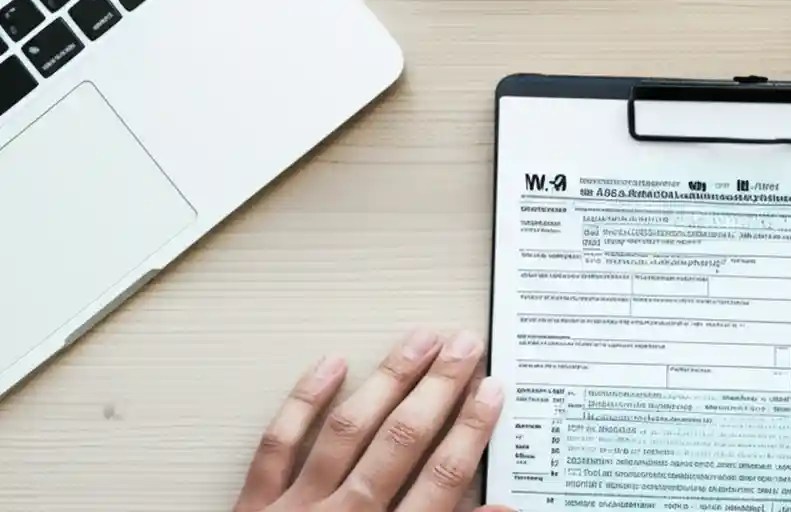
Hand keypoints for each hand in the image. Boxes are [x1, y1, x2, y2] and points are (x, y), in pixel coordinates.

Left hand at [233, 327, 510, 511]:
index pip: (442, 479)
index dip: (472, 430)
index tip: (492, 392)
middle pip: (402, 441)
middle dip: (439, 388)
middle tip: (464, 346)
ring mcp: (295, 509)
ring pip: (348, 430)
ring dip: (387, 379)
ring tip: (416, 340)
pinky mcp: (253, 506)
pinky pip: (278, 444)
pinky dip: (305, 401)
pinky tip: (331, 364)